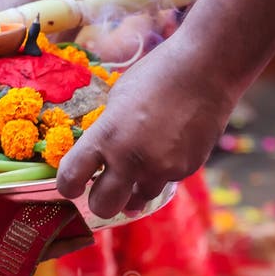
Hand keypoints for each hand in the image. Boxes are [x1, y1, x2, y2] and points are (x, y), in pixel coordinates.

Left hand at [57, 34, 234, 218]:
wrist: (206, 69)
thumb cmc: (157, 76)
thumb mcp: (117, 101)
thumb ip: (106, 133)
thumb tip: (100, 160)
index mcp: (105, 135)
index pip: (71, 178)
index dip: (68, 186)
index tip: (72, 186)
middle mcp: (130, 158)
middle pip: (103, 206)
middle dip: (100, 201)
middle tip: (104, 190)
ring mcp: (160, 168)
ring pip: (138, 199)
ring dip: (134, 188)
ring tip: (142, 165)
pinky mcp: (185, 170)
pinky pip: (165, 182)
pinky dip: (162, 172)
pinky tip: (170, 146)